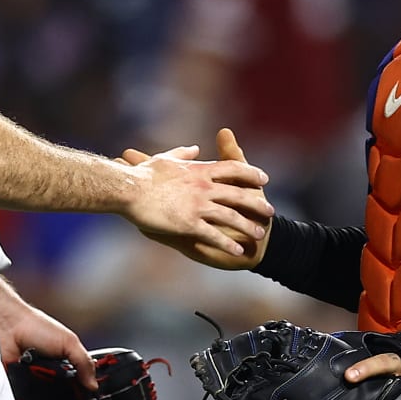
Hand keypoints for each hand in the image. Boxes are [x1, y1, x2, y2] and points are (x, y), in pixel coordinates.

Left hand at [0, 282, 96, 390]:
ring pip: (47, 395)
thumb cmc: (36, 326)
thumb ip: (84, 362)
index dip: (83, 387)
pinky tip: (33, 381)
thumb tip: (93, 384)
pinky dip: (32, 392)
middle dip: (65, 389)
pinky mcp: (23, 384)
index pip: (79, 381)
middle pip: (64, 392)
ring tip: (45, 375)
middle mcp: (52, 372)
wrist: (9, 327)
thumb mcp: (68, 342)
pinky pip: (30, 395)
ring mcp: (37, 379)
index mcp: (67, 362)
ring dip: (48, 390)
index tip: (86, 391)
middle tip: (63, 381)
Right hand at [121, 129, 270, 268]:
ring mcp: (198, 206)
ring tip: (259, 234)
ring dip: (247, 226)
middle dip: (257, 204)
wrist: (129, 189)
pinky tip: (238, 251)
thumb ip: (183, 153)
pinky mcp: (189, 224)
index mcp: (200, 170)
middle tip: (271, 211)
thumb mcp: (166, 159)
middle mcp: (204, 187)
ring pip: (231, 217)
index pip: (233, 169)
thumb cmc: (145, 174)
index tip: (264, 178)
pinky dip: (228, 243)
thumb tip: (195, 148)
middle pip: (239, 194)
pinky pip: (214, 235)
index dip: (251, 173)